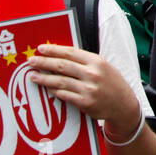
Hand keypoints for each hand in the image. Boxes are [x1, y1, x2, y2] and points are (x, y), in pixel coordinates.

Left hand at [27, 44, 141, 136]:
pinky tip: (47, 88)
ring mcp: (89, 89)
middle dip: (44, 62)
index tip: (41, 49)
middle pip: (62, 66)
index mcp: (97, 61)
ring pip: (60, 81)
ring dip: (44, 78)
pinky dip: (54, 91)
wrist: (124, 105)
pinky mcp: (85, 102)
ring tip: (33, 76)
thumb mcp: (103, 67)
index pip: (70, 52)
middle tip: (31, 61)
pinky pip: (65, 95)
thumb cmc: (111, 84)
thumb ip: (85, 62)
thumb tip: (60, 56)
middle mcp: (93, 74)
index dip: (54, 50)